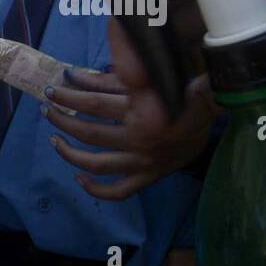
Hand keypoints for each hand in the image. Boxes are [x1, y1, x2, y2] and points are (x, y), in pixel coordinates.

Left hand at [43, 68, 216, 199]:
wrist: (217, 107)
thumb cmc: (178, 86)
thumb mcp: (147, 77)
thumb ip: (109, 77)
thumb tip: (72, 75)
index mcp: (143, 110)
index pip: (93, 104)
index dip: (68, 96)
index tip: (51, 89)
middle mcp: (141, 139)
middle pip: (88, 132)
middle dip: (62, 120)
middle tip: (48, 111)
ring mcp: (145, 161)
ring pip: (96, 163)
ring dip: (69, 153)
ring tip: (54, 139)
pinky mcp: (150, 176)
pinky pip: (119, 191)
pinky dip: (97, 189)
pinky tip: (80, 179)